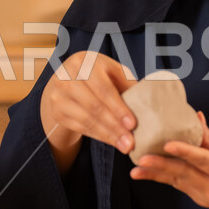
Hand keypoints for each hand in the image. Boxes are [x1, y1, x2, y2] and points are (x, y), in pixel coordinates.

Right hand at [40, 51, 136, 174]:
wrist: (65, 79)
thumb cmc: (98, 75)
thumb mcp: (112, 73)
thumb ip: (127, 84)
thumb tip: (150, 102)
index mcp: (86, 62)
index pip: (103, 89)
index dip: (118, 108)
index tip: (133, 124)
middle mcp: (68, 76)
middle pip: (94, 106)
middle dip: (115, 126)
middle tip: (131, 142)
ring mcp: (59, 95)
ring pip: (86, 120)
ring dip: (108, 135)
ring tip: (125, 146)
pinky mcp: (57, 111)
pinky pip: (80, 127)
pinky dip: (98, 136)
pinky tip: (112, 141)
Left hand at [130, 112, 208, 208]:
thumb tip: (196, 120)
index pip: (204, 161)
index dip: (185, 152)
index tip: (168, 144)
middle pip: (184, 174)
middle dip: (159, 167)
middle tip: (140, 160)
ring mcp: (207, 199)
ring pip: (178, 183)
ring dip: (156, 175)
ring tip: (136, 169)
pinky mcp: (202, 202)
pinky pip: (182, 187)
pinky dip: (167, 178)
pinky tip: (152, 172)